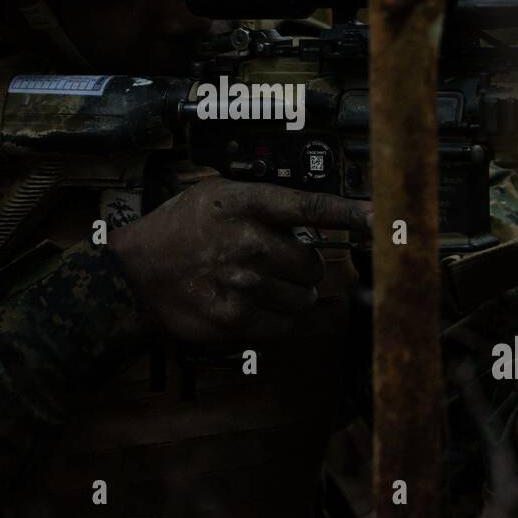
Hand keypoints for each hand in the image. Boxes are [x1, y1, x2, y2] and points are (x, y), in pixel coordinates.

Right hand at [108, 178, 371, 343]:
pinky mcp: (236, 317)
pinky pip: (284, 323)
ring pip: (303, 297)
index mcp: (247, 204)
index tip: (382, 218)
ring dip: (294, 294)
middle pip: (314, 263)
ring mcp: (244, 283)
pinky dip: (279, 317)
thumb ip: (264, 201)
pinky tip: (255, 304)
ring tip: (264, 285)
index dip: (352, 213)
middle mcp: (249, 242)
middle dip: (306, 267)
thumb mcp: (217, 195)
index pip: (312, 207)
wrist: (135, 271)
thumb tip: (313, 216)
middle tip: (282, 264)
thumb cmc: (180, 228)